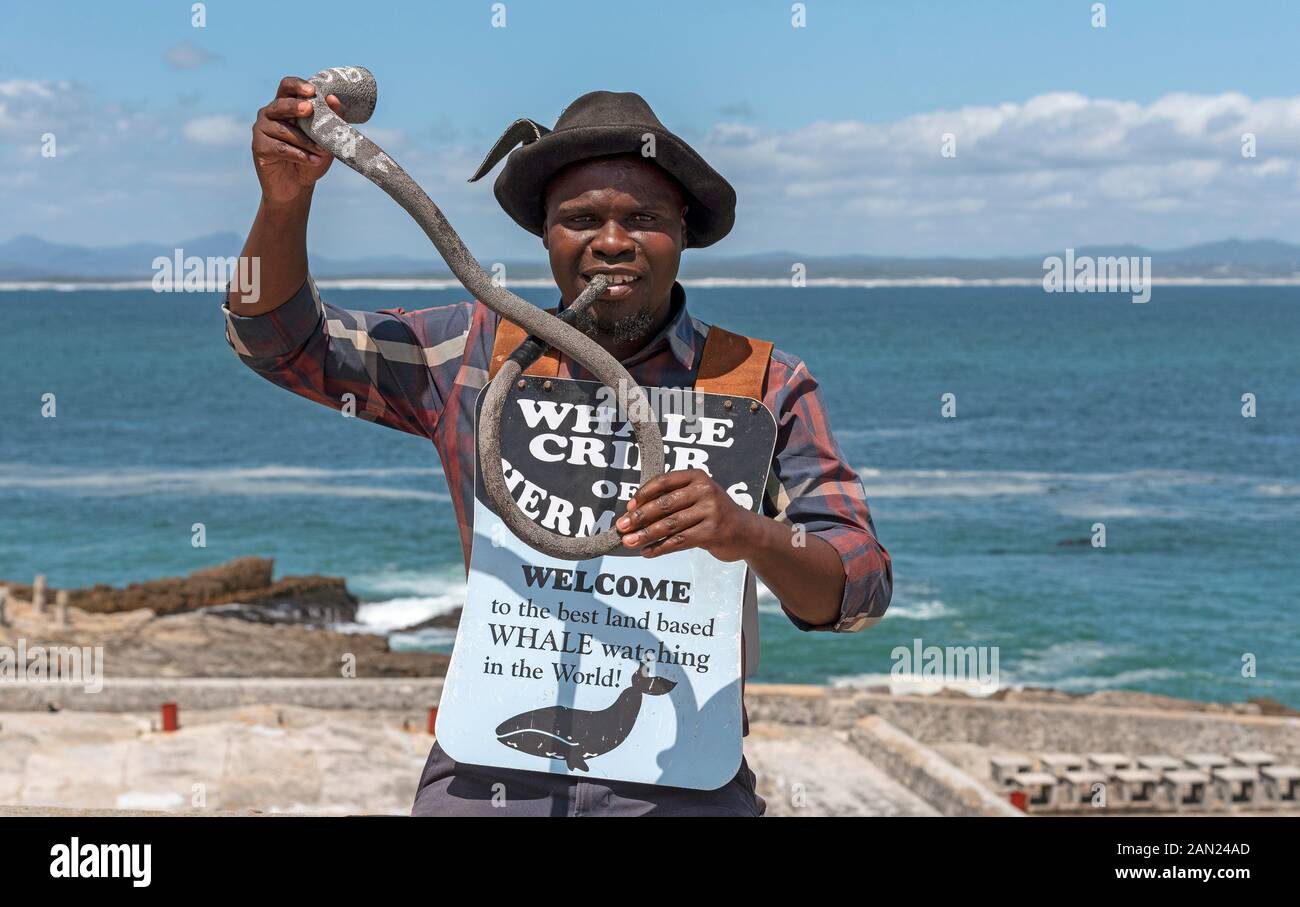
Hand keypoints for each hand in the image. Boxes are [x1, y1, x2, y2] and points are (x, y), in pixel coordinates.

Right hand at [252, 76, 345, 205]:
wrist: (297, 186)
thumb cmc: (312, 157)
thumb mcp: (326, 139)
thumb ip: (331, 120)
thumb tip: (334, 100)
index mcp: (286, 105)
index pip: (287, 86)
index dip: (297, 85)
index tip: (312, 90)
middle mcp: (270, 113)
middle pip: (281, 104)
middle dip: (296, 106)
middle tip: (309, 109)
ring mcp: (262, 129)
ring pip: (283, 130)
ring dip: (305, 141)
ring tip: (321, 152)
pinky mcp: (259, 147)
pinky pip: (280, 147)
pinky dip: (298, 154)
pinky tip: (312, 161)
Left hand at [616, 469, 756, 561]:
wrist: (747, 532)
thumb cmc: (714, 514)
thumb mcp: (697, 497)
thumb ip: (671, 500)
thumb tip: (633, 512)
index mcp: (697, 477)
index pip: (663, 481)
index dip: (643, 494)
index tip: (628, 508)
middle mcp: (704, 490)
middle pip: (664, 504)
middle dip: (639, 517)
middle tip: (621, 527)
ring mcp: (710, 511)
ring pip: (669, 525)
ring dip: (645, 535)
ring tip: (629, 542)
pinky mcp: (712, 532)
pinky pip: (679, 541)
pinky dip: (660, 548)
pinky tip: (648, 552)